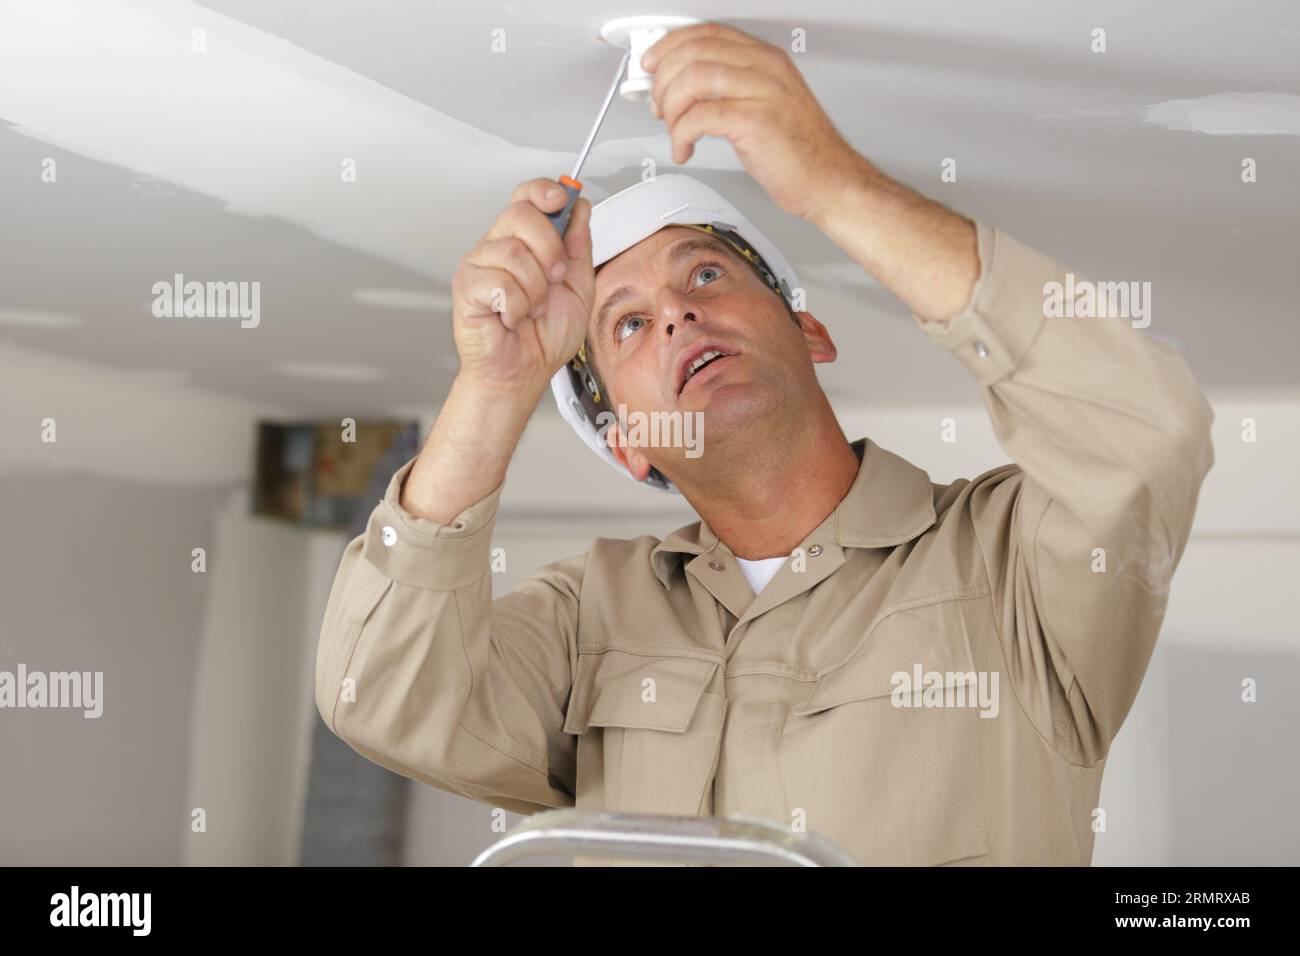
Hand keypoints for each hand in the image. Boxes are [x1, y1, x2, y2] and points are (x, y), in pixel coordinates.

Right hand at [450, 178, 594, 395]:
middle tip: (554, 278)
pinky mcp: (466, 287)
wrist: (525, 373)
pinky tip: (512, 317)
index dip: (543, 190)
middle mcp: (499, 246)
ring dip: (535, 289)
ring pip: (514, 252)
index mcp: (525, 241)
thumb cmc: (544, 336)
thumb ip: (580, 247)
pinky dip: (517, 307)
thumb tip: (578, 208)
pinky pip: (500, 283)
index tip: (559, 199)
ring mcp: (479, 265)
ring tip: (532, 307)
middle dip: (550, 248)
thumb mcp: (579, 287)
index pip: (527, 195)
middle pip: (521, 213)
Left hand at [643, 22, 864, 223]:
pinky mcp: (755, 120)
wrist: (828, 180)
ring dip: (670, 107)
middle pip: (694, 52)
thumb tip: (683, 87)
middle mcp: (765, 67)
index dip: (670, 46)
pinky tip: (685, 148)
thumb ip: (727, 89)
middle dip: (664, 81)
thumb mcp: (762, 105)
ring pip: (693, 79)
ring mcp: (762, 91)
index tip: (651, 65)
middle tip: (658, 106)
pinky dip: (681, 135)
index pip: (706, 34)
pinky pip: (699, 117)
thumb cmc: (797, 150)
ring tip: (672, 129)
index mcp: (765, 58)